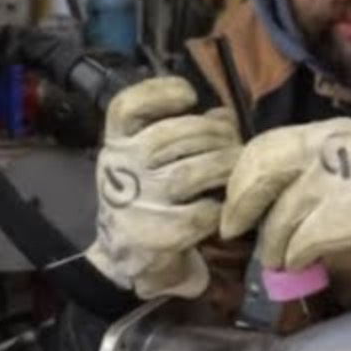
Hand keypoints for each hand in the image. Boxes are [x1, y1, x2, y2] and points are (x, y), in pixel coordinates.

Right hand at [81, 76, 242, 299]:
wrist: (127, 257)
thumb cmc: (149, 195)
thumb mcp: (153, 159)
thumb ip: (184, 131)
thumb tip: (224, 114)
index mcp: (116, 143)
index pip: (126, 106)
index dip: (160, 92)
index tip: (190, 96)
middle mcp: (120, 169)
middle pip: (171, 136)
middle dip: (213, 134)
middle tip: (233, 142)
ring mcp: (136, 203)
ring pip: (189, 173)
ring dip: (223, 167)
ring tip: (235, 169)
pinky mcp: (156, 236)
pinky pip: (200, 213)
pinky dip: (218, 207)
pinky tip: (222, 205)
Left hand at [218, 118, 350, 272]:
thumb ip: (311, 165)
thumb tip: (267, 197)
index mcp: (328, 132)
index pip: (265, 147)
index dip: (241, 180)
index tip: (234, 205)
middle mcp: (330, 148)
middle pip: (260, 176)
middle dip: (241, 209)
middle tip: (237, 232)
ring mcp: (340, 180)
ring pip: (280, 219)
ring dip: (273, 247)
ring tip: (278, 260)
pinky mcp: (350, 216)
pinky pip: (304, 243)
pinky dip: (296, 258)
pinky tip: (301, 264)